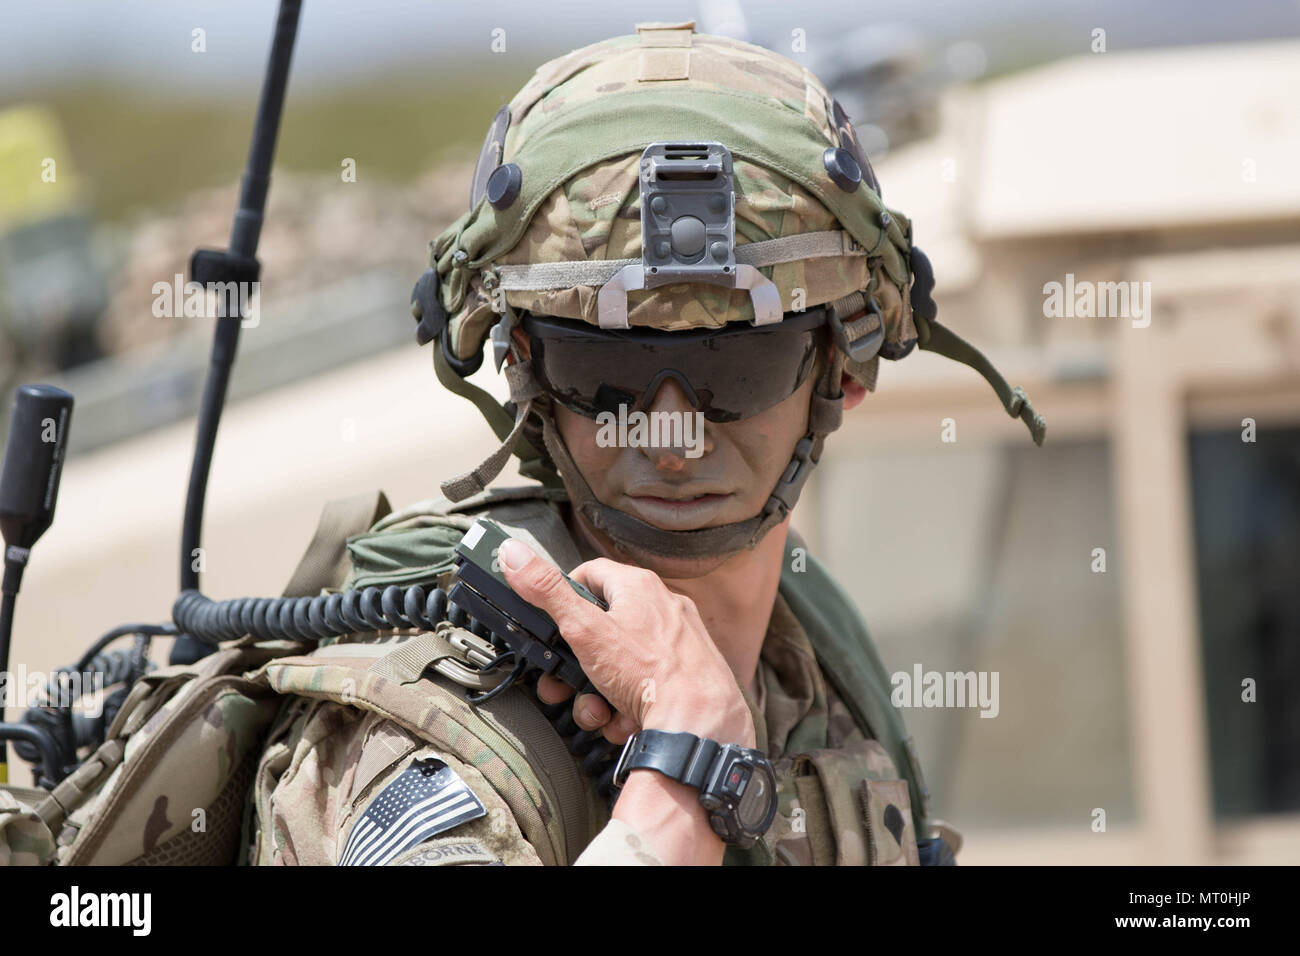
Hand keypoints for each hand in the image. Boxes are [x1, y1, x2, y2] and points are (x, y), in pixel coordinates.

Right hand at [496, 538, 754, 748]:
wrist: (701, 725)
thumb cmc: (649, 672)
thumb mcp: (584, 629)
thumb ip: (547, 592)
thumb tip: (511, 552)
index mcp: (639, 587)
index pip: (590, 574)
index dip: (563, 597)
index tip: (550, 623)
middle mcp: (663, 609)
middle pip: (601, 630)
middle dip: (574, 666)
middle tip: (560, 686)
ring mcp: (678, 644)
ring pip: (619, 667)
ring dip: (598, 695)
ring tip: (600, 713)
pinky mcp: (686, 677)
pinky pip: (644, 688)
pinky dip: (629, 708)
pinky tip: (628, 723)